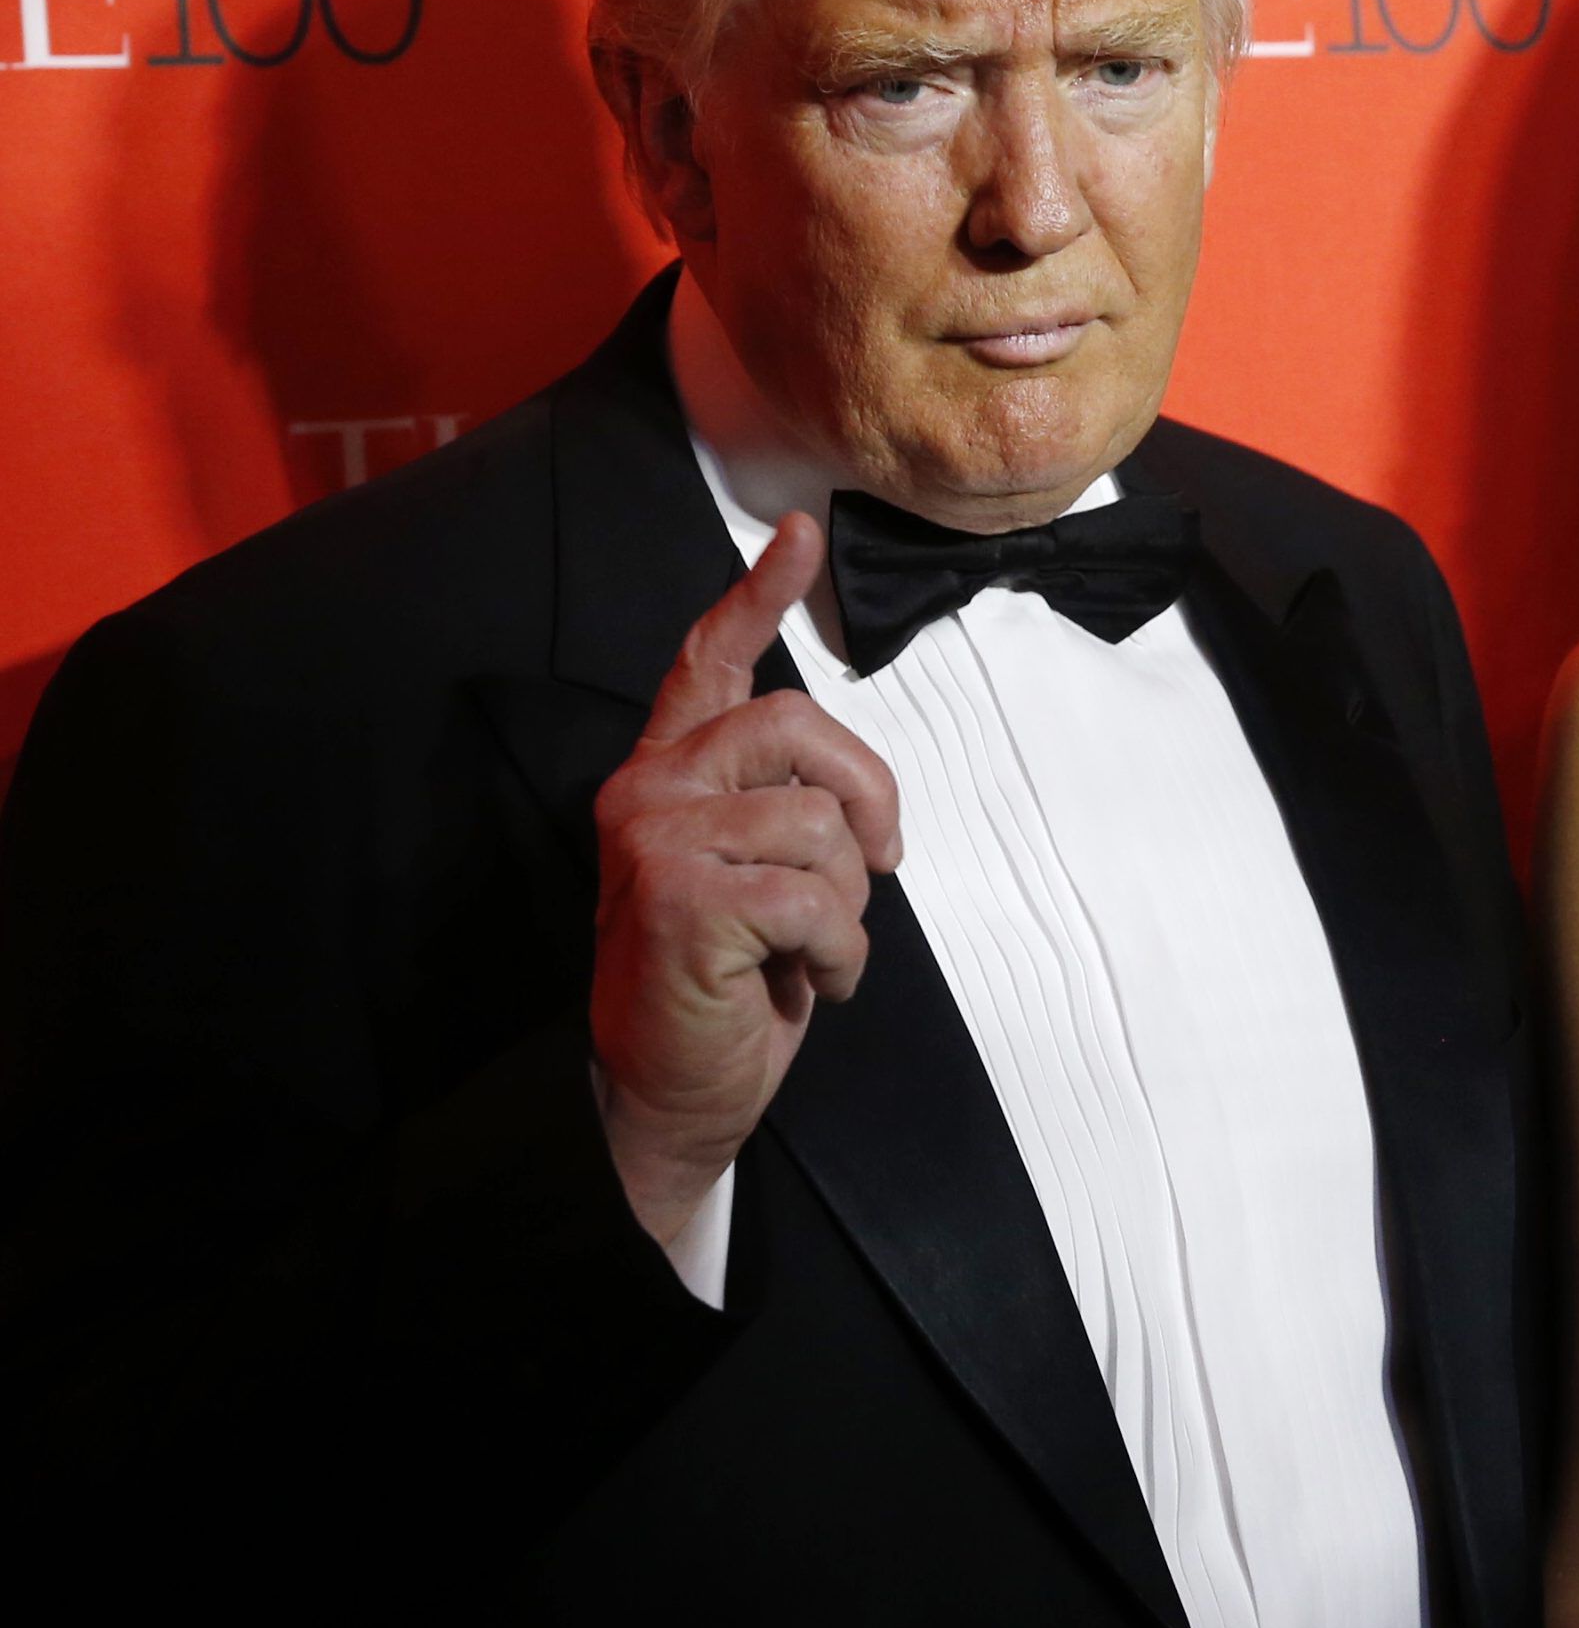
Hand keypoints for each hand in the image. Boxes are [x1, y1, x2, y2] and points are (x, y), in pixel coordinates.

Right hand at [589, 514, 902, 1240]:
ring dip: (850, 902)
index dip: (758, 596)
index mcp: (667, 775)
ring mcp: (656, 839)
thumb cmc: (726, 987)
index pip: (709, 663)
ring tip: (815, 950)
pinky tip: (809, 984)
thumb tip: (858, 797)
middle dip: (869, 793)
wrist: (668, 1094)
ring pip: (819, 822)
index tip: (800, 533)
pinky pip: (817, 899)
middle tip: (879, 864)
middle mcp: (649, 790)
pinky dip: (841, 953)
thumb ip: (783, 811)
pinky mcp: (681, 897)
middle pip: (797, 725)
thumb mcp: (757, 879)